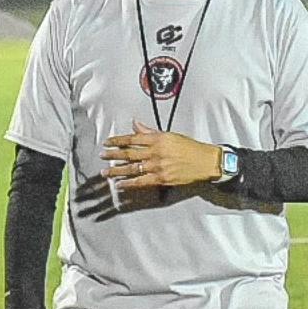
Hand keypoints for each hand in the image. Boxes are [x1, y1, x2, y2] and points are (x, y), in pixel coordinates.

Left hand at [101, 120, 221, 187]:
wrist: (206, 161)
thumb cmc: (189, 147)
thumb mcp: (169, 135)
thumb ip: (150, 131)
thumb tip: (135, 124)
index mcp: (158, 139)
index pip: (132, 139)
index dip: (117, 140)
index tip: (107, 142)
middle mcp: (156, 152)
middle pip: (129, 154)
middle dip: (113, 155)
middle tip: (102, 155)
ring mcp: (157, 166)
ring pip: (132, 168)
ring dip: (116, 170)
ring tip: (105, 171)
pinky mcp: (161, 179)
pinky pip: (141, 182)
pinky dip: (129, 183)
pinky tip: (119, 184)